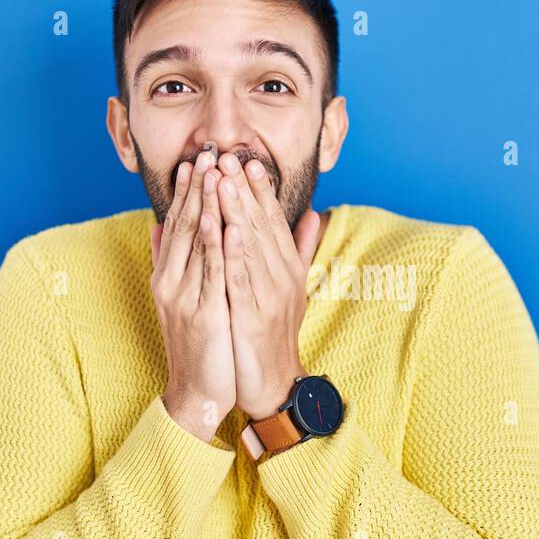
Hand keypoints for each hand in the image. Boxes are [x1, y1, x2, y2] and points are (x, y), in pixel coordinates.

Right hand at [149, 148, 234, 442]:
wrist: (197, 392)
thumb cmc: (198, 344)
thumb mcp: (182, 298)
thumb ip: (170, 262)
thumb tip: (158, 228)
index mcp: (169, 275)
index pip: (178, 224)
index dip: (188, 191)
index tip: (197, 159)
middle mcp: (171, 281)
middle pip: (184, 225)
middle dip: (196, 188)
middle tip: (205, 151)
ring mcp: (185, 297)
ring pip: (195, 243)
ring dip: (204, 204)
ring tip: (213, 172)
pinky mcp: (202, 314)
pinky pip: (210, 273)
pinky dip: (214, 244)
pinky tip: (220, 219)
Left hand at [212, 151, 321, 419]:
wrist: (273, 383)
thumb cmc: (275, 334)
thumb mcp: (290, 288)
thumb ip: (299, 250)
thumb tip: (314, 214)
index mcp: (287, 268)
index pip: (273, 221)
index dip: (260, 189)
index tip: (246, 159)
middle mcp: (282, 277)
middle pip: (262, 226)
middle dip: (245, 189)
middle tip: (229, 155)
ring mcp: (270, 296)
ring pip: (252, 246)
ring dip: (238, 210)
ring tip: (225, 180)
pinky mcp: (255, 316)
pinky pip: (243, 280)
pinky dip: (236, 254)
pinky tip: (228, 229)